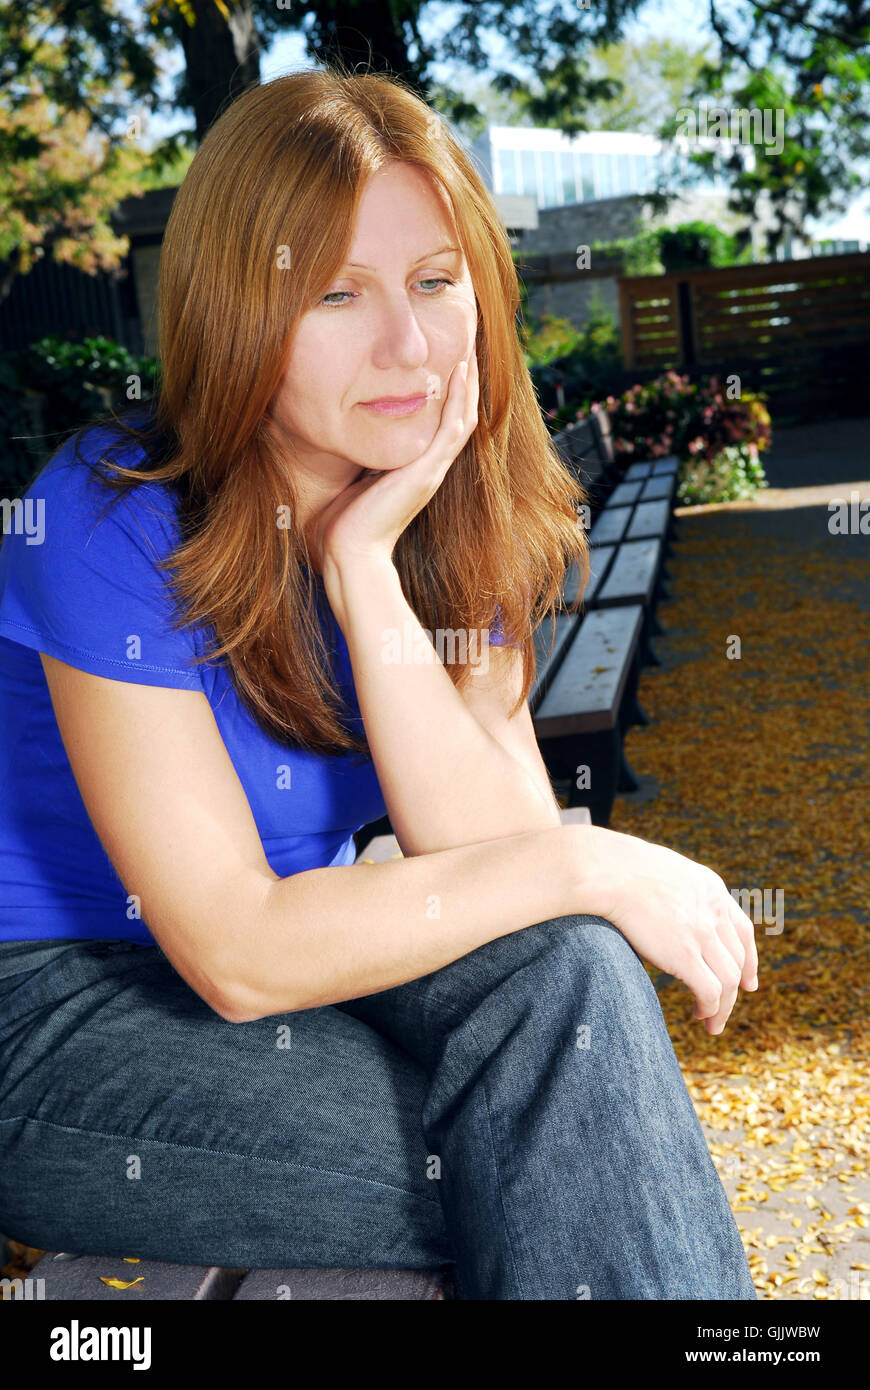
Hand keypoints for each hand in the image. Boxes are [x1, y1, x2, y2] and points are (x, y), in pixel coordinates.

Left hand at [310, 349, 478, 579]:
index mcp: (415, 471)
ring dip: (468, 384)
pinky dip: (457, 399)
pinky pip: (450, 428)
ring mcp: (431, 471)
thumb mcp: (355, 482)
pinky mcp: (426, 472)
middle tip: (469, 347)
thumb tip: (346, 440)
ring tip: (471, 350)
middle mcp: (430, 470)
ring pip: (462, 418)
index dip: (449, 396)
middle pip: (459, 418)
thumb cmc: (344, 526)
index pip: (441, 426)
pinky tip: (458, 371)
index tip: (448, 363)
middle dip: (465, 383)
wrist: (349, 554)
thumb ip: (361, 462)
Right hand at [582, 827, 758, 1034]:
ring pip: (729, 980)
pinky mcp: (684, 954)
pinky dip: (711, 1009)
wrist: (608, 872)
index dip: (749, 960)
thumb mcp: (662, 875)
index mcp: (711, 890)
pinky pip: (710, 991)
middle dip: (736, 988)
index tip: (748, 982)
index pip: (743, 931)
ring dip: (723, 1007)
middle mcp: (714, 911)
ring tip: (712, 1023)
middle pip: (738, 959)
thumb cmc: (618, 870)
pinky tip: (700, 1015)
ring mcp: (702, 932)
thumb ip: (674, 896)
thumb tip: (662, 918)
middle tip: (723, 1009)